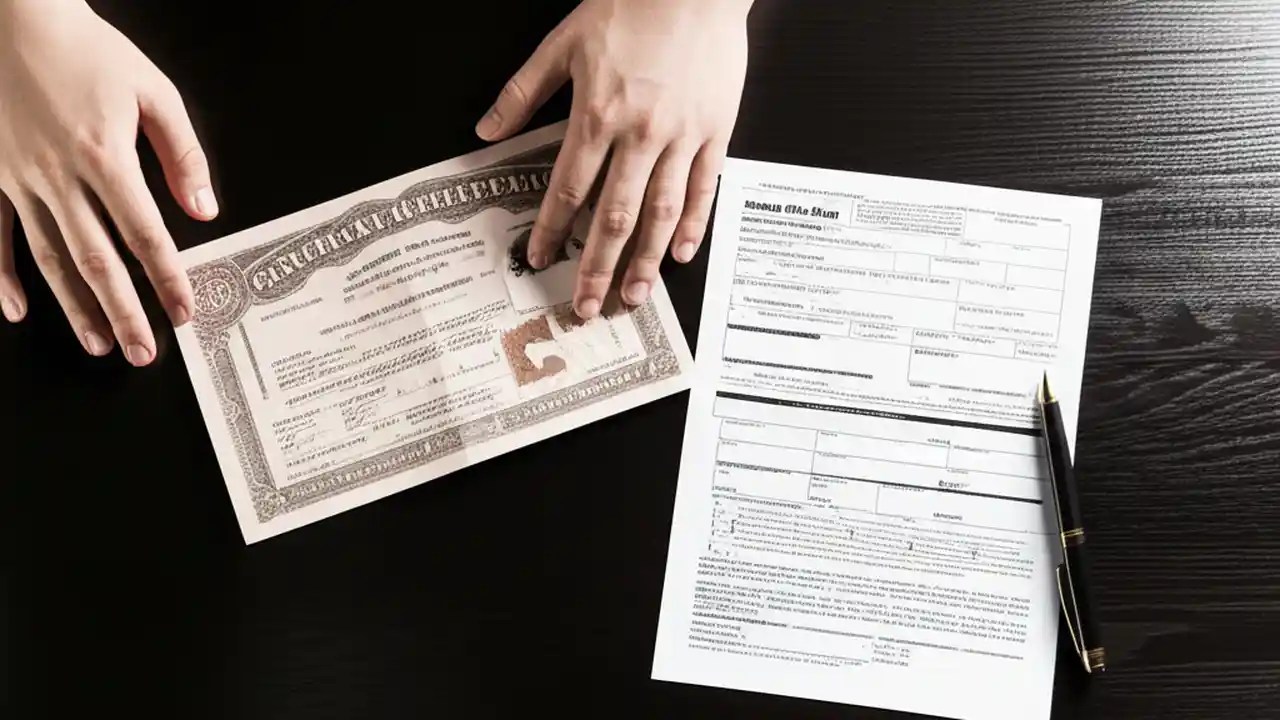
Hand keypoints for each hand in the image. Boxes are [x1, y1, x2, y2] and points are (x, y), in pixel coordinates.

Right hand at [0, 0, 215, 364]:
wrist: (12, 19)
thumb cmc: (86, 51)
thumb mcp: (153, 92)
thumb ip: (183, 153)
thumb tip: (205, 208)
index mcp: (104, 156)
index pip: (145, 235)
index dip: (168, 279)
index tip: (185, 311)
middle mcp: (58, 176)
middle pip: (97, 260)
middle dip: (124, 312)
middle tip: (144, 353)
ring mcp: (17, 180)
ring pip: (51, 258)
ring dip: (75, 307)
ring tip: (99, 345)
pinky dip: (2, 276)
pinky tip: (17, 310)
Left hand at [476, 0, 750, 317]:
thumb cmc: (631, 6)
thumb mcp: (563, 43)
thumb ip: (522, 93)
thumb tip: (486, 132)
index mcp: (598, 114)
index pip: (569, 188)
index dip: (552, 229)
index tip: (540, 259)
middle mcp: (641, 134)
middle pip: (615, 216)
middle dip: (598, 268)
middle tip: (586, 307)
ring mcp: (683, 136)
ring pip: (662, 212)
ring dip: (645, 261)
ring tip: (634, 297)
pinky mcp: (717, 130)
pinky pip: (705, 188)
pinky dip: (694, 224)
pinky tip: (680, 253)